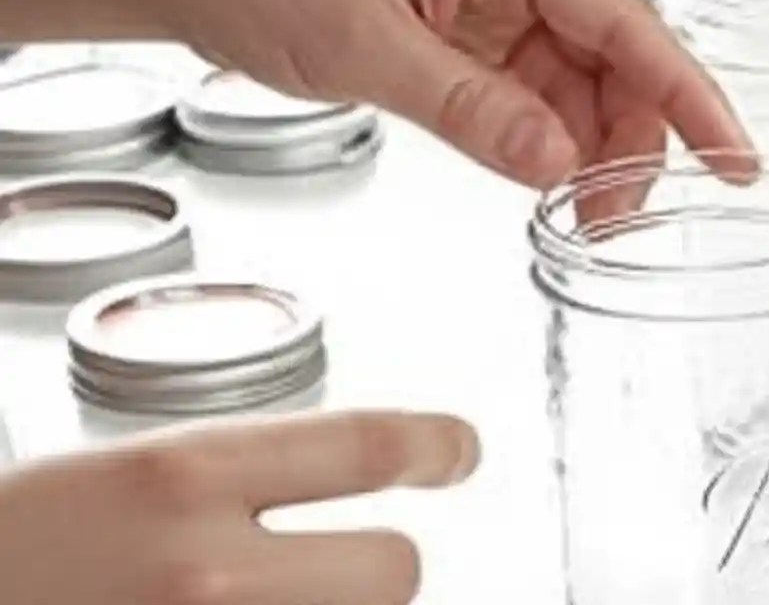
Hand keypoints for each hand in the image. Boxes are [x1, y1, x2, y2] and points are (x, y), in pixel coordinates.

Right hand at [0, 410, 478, 604]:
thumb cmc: (15, 550)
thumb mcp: (118, 482)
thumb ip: (230, 481)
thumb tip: (338, 481)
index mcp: (178, 478)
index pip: (363, 445)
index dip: (434, 444)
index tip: (458, 450)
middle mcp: (206, 572)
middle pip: (394, 568)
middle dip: (380, 565)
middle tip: (335, 564)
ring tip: (257, 602)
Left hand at [111, 0, 751, 190]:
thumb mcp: (367, 48)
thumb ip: (470, 108)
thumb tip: (558, 165)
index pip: (625, 23)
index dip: (691, 97)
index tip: (736, 158)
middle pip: (614, 58)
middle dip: (628, 142)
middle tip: (614, 220)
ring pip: (578, 82)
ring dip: (586, 150)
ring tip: (577, 213)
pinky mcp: (471, 27)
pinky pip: (534, 89)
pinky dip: (543, 139)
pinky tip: (539, 176)